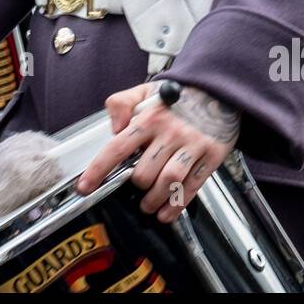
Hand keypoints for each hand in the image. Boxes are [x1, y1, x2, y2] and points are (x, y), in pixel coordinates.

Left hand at [77, 83, 240, 223]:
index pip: (118, 148)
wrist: (217, 91)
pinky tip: (166, 212)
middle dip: (136, 185)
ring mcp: (192, 145)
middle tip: (136, 186)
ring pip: (167, 183)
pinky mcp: (211, 156)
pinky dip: (176, 206)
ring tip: (147, 204)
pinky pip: (192, 188)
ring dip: (153, 201)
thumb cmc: (177, 96)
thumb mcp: (145, 91)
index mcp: (150, 117)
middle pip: (144, 173)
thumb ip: (121, 103)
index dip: (98, 170)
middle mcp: (170, 132)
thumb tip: (113, 128)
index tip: (85, 187)